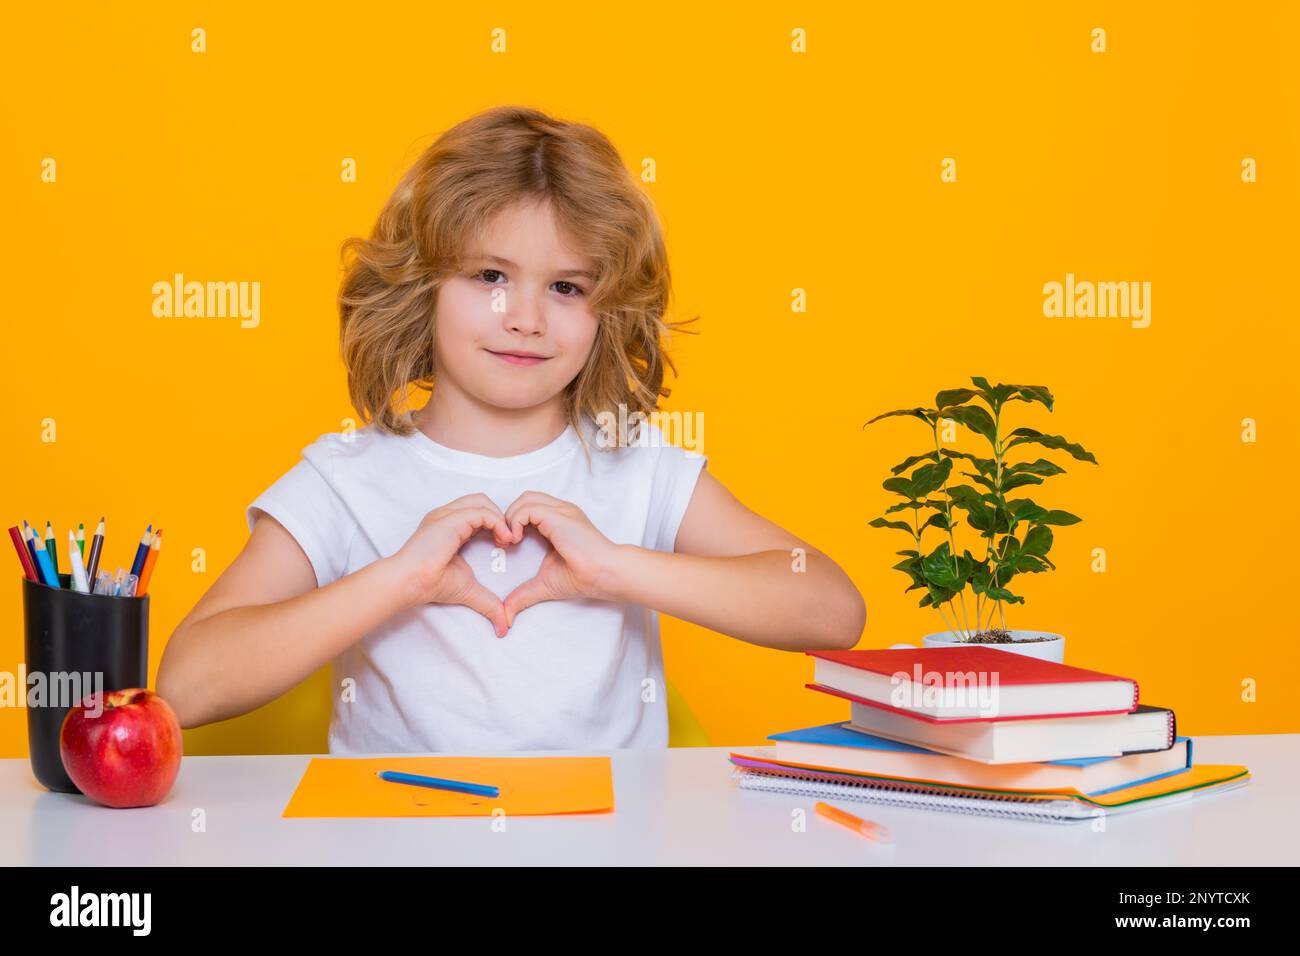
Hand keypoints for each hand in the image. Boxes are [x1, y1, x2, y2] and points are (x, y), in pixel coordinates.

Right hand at [392, 494, 515, 636]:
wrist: (410, 582)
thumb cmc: (432, 583)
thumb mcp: (468, 590)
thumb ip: (488, 602)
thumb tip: (503, 625)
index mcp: (450, 526)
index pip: (478, 512)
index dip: (496, 523)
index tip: (505, 544)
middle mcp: (448, 515)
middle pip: (481, 501)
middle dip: (500, 516)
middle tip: (509, 540)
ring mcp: (447, 514)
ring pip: (482, 502)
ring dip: (501, 518)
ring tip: (508, 540)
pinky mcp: (450, 519)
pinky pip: (481, 512)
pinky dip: (497, 522)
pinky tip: (503, 540)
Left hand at [501, 491, 622, 626]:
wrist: (604, 573)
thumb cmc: (582, 577)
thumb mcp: (545, 584)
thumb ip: (524, 594)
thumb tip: (507, 614)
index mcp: (559, 521)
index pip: (530, 508)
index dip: (514, 522)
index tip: (509, 545)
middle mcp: (560, 511)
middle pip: (526, 498)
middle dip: (510, 516)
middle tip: (506, 541)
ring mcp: (561, 510)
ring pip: (525, 499)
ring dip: (510, 518)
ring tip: (510, 541)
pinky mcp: (558, 515)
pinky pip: (528, 508)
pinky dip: (515, 521)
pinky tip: (516, 540)